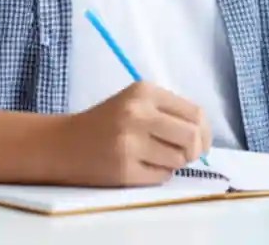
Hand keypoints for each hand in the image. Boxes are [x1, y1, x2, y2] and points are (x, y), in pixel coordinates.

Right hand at [52, 82, 212, 186]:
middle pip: (191, 137)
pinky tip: (142, 166)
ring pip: (179, 159)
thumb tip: (205, 137)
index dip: (205, 131)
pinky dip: (159, 174)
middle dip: (195, 150)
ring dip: (175, 162)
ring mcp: (129, 143)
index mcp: (144, 91)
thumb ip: (170, 112)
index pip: (195, 114)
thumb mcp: (137, 102)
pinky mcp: (123, 169)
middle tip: (186, 154)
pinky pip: (162, 176)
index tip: (202, 141)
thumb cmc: (107, 122)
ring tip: (156, 157)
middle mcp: (137, 114)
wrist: (63, 144)